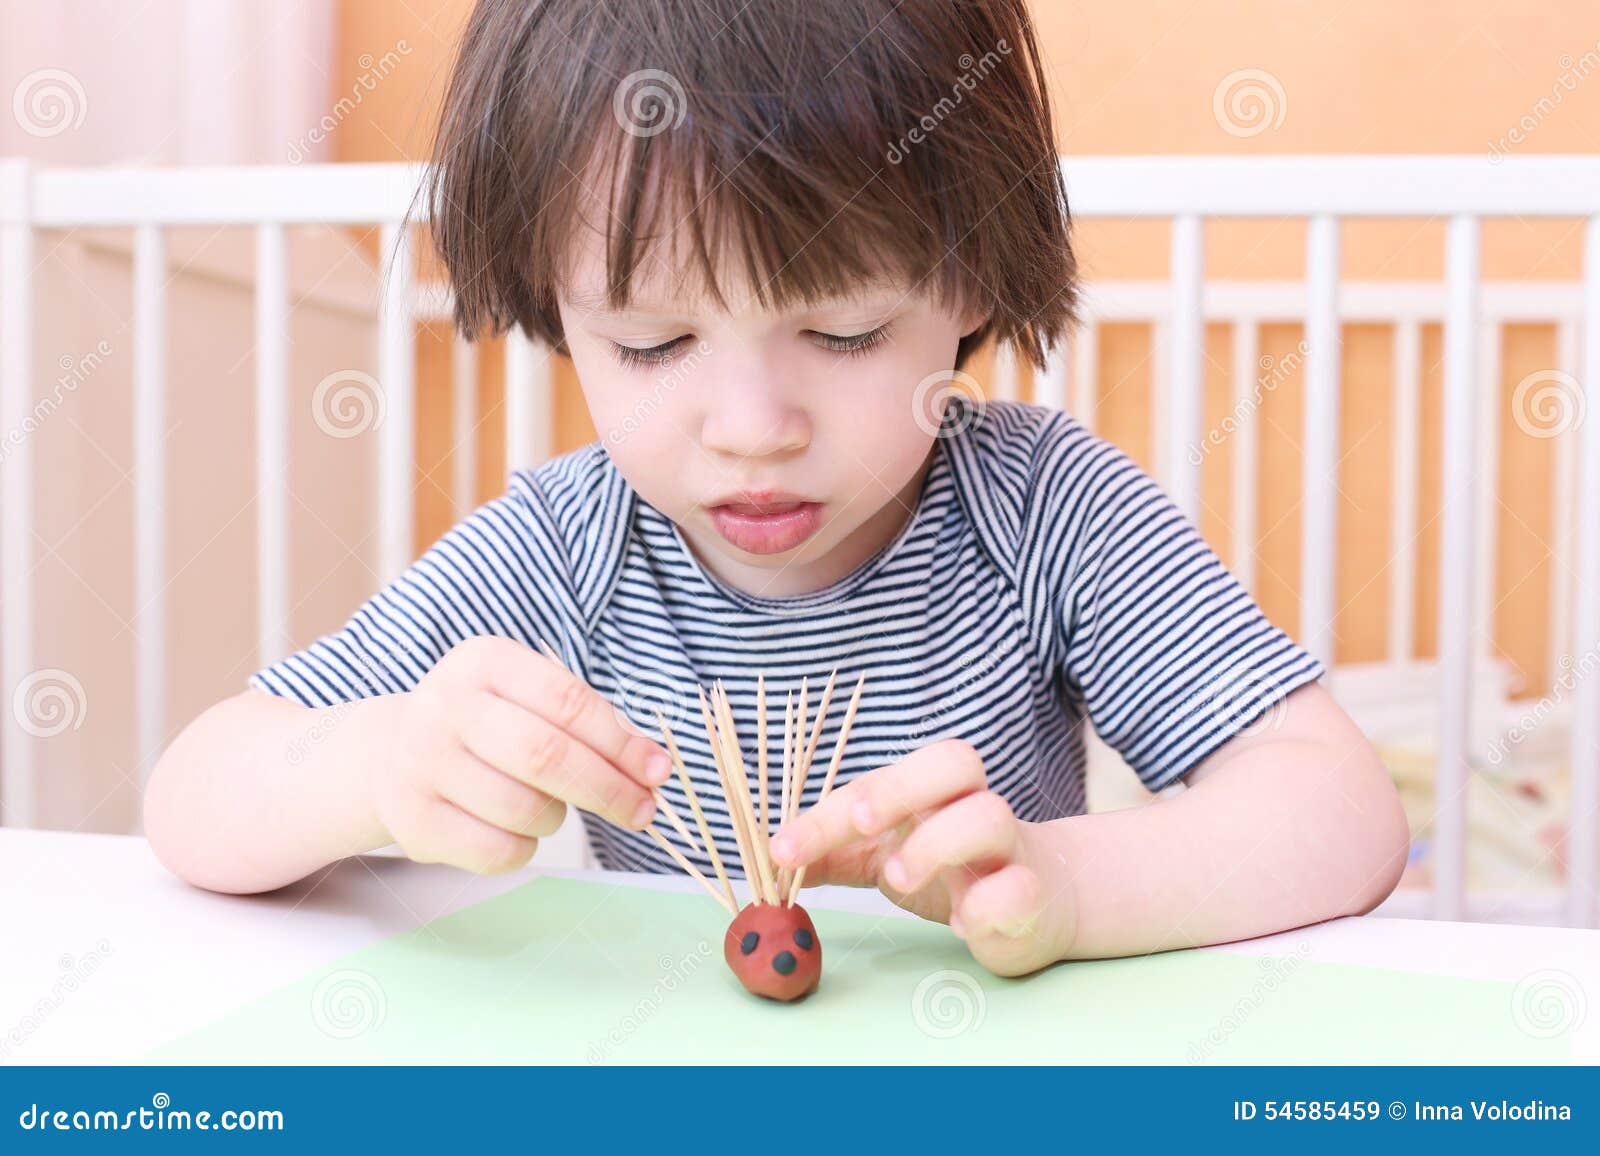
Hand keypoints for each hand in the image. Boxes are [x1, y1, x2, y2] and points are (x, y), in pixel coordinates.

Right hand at [365, 636, 671, 873]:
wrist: (391, 755)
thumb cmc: (487, 725)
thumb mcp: (527, 698)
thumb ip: (588, 722)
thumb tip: (651, 767)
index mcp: (483, 661)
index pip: (568, 701)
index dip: (621, 742)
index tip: (659, 771)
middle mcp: (445, 705)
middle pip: (546, 756)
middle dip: (608, 789)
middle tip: (643, 811)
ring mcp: (421, 763)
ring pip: (524, 809)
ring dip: (558, 817)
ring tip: (552, 805)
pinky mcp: (413, 819)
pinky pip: (498, 850)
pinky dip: (525, 847)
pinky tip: (516, 827)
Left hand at [768, 739, 1075, 975]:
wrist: (1041, 901)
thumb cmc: (949, 867)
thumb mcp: (882, 855)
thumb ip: (833, 854)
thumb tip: (771, 859)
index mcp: (929, 792)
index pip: (878, 779)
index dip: (828, 811)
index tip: (782, 850)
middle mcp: (971, 806)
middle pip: (955, 761)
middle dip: (899, 787)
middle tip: (859, 823)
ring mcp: (1008, 849)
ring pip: (991, 816)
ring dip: (938, 844)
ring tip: (899, 880)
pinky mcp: (1033, 896)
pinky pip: (1021, 887)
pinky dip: (989, 904)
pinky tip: (964, 922)